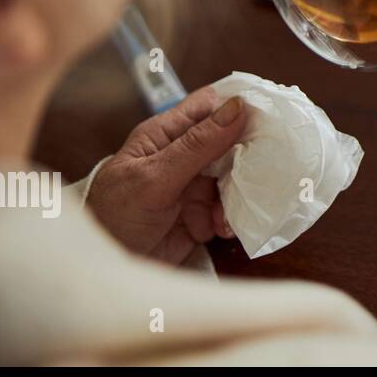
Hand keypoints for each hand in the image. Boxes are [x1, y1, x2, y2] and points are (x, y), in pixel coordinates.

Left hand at [87, 87, 245, 264]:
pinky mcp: (200, 215)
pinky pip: (229, 208)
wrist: (105, 269)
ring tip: (229, 214)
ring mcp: (192, 186)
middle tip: (261, 170)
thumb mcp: (155, 178)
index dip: (240, 107)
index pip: (210, 106)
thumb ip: (198, 144)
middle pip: (230, 143)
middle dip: (246, 158)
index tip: (271, 117)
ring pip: (234, 178)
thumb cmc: (113, 217)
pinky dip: (231, 218)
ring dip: (238, 194)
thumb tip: (239, 106)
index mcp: (166, 134)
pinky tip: (222, 230)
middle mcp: (183, 155)